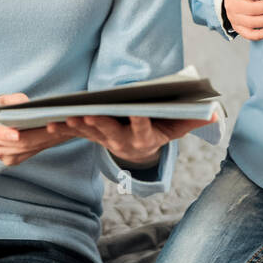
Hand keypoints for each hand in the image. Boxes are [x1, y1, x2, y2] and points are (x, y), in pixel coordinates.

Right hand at [0, 93, 78, 166]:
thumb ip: (16, 101)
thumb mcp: (9, 97)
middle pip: (10, 143)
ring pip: (20, 150)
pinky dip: (38, 147)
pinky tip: (50, 139)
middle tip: (50, 131)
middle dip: (32, 137)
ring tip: (55, 133)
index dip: (4, 134)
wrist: (1, 119)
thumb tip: (27, 107)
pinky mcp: (7, 160)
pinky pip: (24, 155)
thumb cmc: (5, 105)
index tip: (17, 135)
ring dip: (38, 142)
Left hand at [59, 114, 218, 166]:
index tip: (136, 110)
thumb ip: (193, 119)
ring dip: (76, 126)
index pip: (142, 128)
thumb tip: (215, 112)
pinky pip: (75, 133)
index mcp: (144, 137)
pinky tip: (47, 124)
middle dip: (99, 124)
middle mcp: (123, 141)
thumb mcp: (178, 127)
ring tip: (64, 116)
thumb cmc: (161, 129)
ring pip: (89, 133)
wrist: (141, 151)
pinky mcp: (91, 136)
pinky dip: (61, 129)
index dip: (139, 121)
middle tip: (88, 115)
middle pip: (110, 132)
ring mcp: (105, 140)